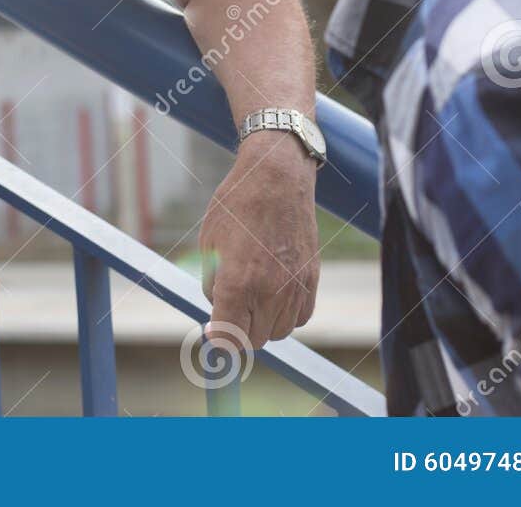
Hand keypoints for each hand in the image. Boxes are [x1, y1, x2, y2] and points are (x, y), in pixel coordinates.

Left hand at [199, 130, 319, 348]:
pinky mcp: (312, 279)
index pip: (229, 339)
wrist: (276, 178)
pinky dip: (286, 314)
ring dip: (263, 323)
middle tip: (230, 308)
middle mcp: (270, 292)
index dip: (217, 339)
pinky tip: (274, 292)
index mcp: (238, 284)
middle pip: (254, 340)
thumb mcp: (208, 245)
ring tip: (252, 295)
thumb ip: (211, 286)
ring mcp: (294, 287)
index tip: (213, 329)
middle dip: (238, 331)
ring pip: (279, 332)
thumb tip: (216, 316)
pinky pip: (300, 317)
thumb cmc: (236, 206)